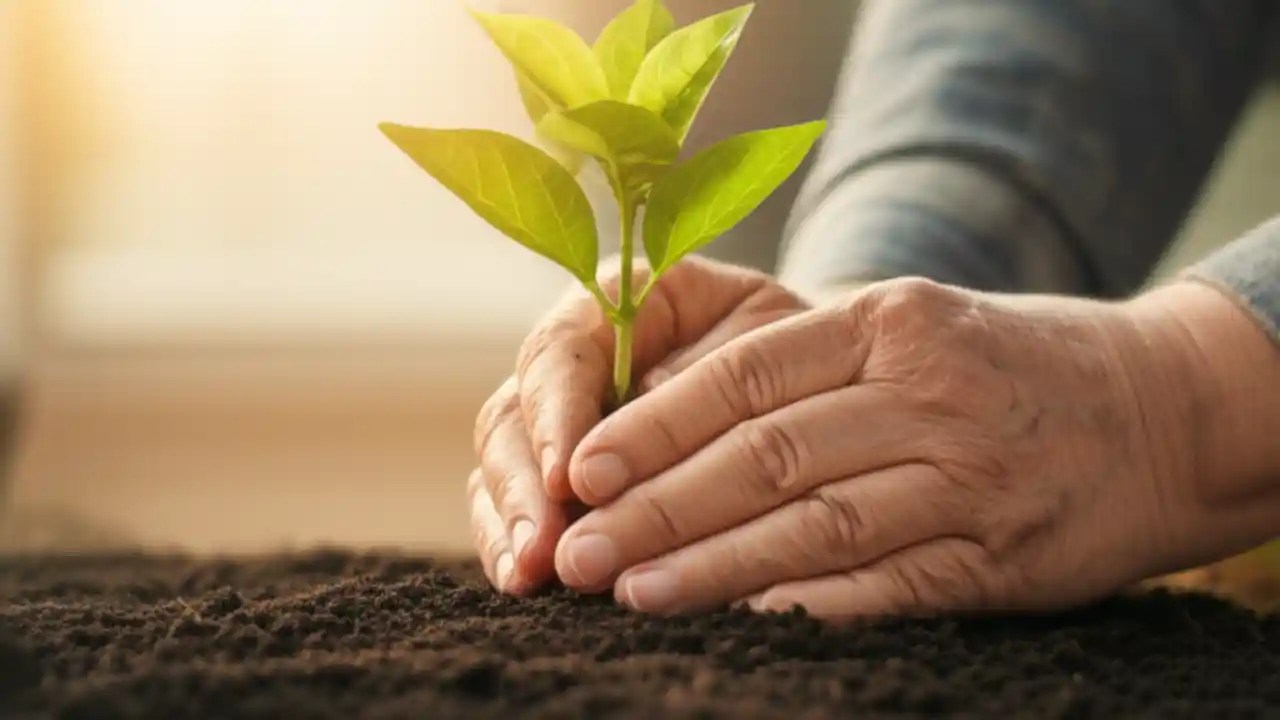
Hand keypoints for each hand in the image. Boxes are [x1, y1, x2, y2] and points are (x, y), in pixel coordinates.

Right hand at [467, 257, 810, 593]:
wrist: (815, 378)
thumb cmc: (794, 350)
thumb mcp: (767, 338)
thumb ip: (707, 368)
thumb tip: (642, 411)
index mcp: (615, 304)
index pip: (561, 352)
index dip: (557, 415)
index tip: (570, 479)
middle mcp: (570, 361)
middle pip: (514, 414)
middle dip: (524, 485)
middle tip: (543, 549)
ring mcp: (555, 421)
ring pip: (500, 463)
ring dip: (510, 523)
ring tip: (528, 575)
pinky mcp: (554, 479)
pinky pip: (509, 507)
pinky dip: (511, 545)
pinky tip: (522, 581)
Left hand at [553, 277, 1279, 618]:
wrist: (1158, 410)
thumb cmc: (1000, 365)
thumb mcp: (912, 327)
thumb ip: (803, 366)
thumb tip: (661, 416)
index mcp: (891, 322)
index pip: (749, 376)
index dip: (658, 425)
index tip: (585, 468)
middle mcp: (928, 394)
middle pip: (768, 456)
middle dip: (662, 508)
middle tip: (582, 549)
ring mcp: (968, 477)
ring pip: (816, 527)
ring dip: (714, 567)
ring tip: (632, 592)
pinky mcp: (997, 555)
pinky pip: (886, 587)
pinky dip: (806, 608)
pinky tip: (739, 624)